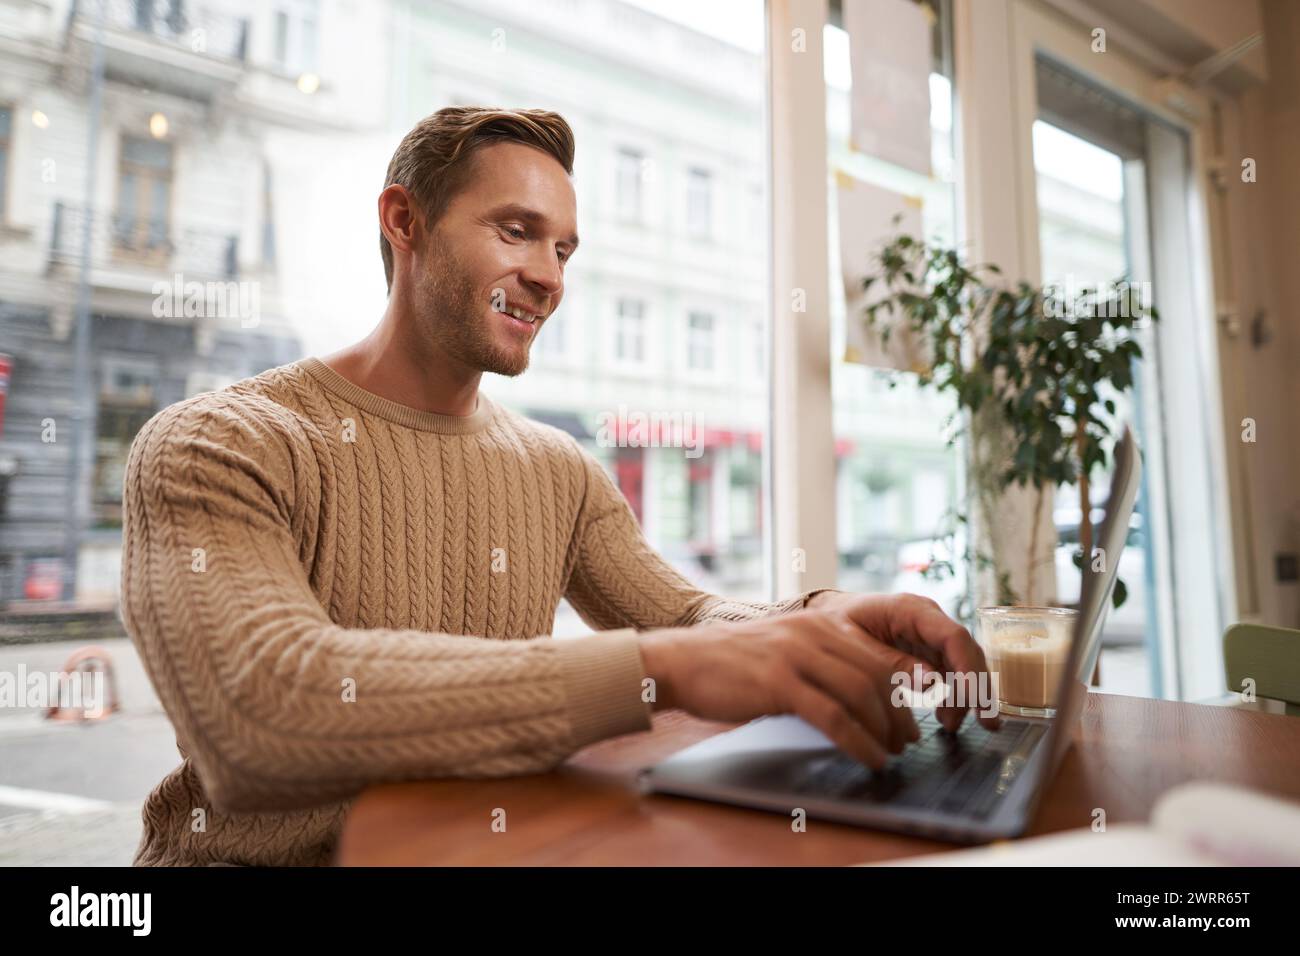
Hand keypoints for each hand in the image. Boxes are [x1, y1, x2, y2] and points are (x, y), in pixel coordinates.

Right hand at [637, 610, 923, 769]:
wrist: (681, 661)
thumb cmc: (730, 663)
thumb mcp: (785, 650)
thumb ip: (822, 661)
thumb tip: (860, 695)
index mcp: (820, 622)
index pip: (878, 654)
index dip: (903, 688)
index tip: (911, 715)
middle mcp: (814, 632)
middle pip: (877, 674)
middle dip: (899, 713)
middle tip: (905, 741)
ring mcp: (796, 655)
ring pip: (861, 693)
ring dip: (883, 730)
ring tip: (889, 754)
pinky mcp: (779, 682)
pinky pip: (833, 716)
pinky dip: (858, 741)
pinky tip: (867, 758)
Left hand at [806, 591, 1000, 732]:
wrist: (828, 614)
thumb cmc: (837, 621)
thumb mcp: (854, 642)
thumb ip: (889, 661)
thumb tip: (931, 682)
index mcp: (910, 609)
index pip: (953, 636)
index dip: (968, 669)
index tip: (975, 700)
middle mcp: (928, 618)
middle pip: (966, 651)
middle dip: (979, 688)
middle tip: (986, 723)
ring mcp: (930, 634)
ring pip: (963, 664)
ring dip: (965, 696)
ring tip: (950, 725)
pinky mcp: (928, 649)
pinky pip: (950, 672)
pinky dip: (953, 695)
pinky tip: (946, 717)